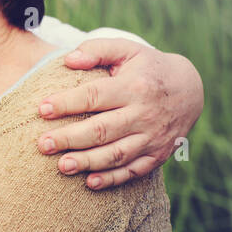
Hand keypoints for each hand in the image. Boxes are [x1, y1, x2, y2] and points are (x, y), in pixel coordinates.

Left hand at [36, 39, 203, 189]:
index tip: (41, 109)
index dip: (66, 103)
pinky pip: (134, 171)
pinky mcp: (158, 154)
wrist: (190, 90)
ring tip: (61, 166)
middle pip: (102, 130)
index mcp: (134, 86)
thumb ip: (97, 49)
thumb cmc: (147, 67)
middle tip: (42, 144)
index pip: (94, 96)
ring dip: (87, 162)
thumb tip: (68, 60)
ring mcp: (153, 137)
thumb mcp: (127, 49)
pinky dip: (113, 179)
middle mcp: (145, 114)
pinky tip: (89, 182)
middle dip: (70, 138)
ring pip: (117, 154)